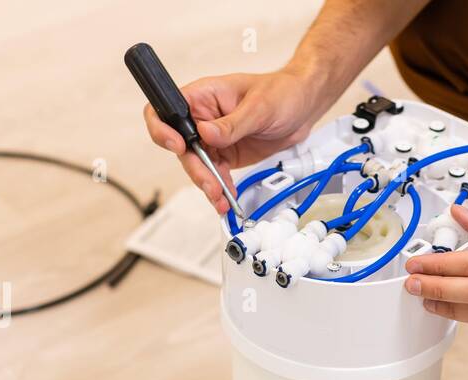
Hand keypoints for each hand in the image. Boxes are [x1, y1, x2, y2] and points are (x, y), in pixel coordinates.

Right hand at [142, 68, 327, 213]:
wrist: (303, 107)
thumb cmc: (281, 92)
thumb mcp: (259, 107)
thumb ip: (232, 124)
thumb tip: (206, 133)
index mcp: (203, 95)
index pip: (166, 109)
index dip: (164, 129)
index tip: (179, 146)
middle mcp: (202, 117)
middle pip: (181, 147)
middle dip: (195, 169)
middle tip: (211, 185)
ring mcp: (213, 138)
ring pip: (197, 165)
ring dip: (207, 184)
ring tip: (221, 199)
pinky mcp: (226, 154)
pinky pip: (215, 174)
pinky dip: (220, 187)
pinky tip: (226, 197)